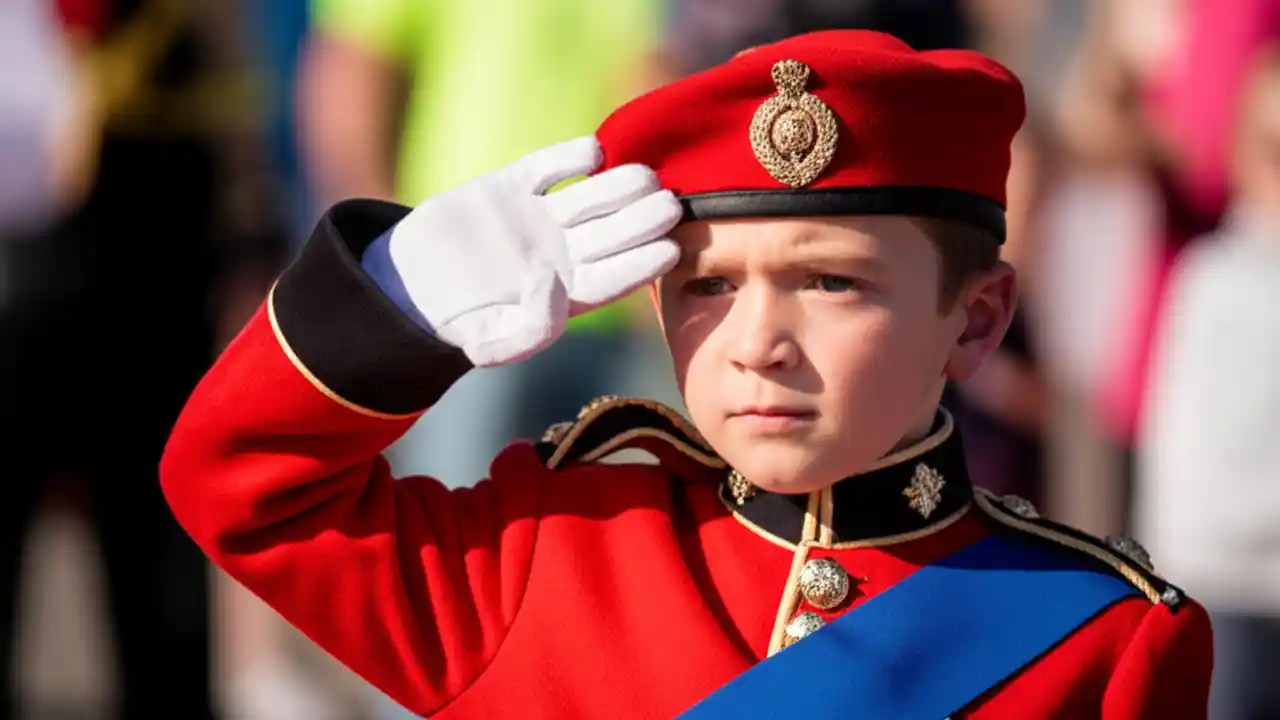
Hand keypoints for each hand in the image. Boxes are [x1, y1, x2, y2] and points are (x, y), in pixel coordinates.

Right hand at [363, 135, 680, 366]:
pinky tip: (594, 150)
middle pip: (611, 234)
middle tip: (671, 205)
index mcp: (564, 294)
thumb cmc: (455, 324)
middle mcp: (559, 253)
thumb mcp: (485, 342)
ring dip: (618, 185)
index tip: (669, 251)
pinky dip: (567, 157)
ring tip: (645, 175)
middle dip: (642, 220)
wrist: (407, 288)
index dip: (641, 264)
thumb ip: (523, 334)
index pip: (613, 278)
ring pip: (588, 198)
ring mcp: (536, 218)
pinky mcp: (506, 188)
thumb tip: (554, 298)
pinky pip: (544, 169)